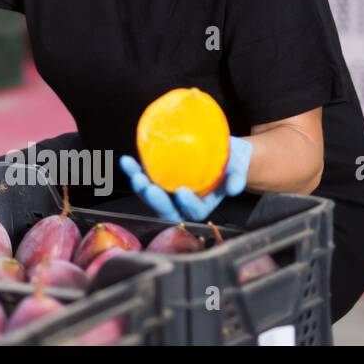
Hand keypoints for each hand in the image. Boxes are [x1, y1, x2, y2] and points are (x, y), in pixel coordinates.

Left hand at [119, 136, 252, 222]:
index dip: (187, 205)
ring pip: (150, 195)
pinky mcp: (157, 178)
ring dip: (140, 187)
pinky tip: (126, 162)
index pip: (193, 212)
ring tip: (135, 174)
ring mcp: (167, 191)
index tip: (183, 192)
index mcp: (201, 205)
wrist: (221, 150)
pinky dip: (133, 170)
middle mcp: (181, 203)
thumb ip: (237, 179)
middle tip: (149, 187)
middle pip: (166, 209)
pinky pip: (142, 178)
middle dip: (156, 200)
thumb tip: (233, 188)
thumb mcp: (237, 169)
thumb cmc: (230, 163)